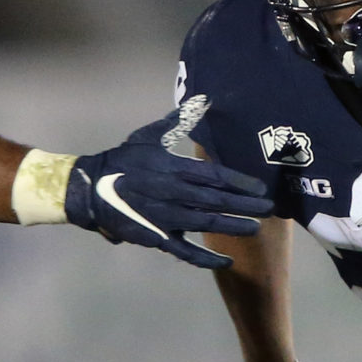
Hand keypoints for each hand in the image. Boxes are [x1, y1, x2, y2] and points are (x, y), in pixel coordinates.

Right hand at [67, 116, 272, 268]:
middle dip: (245, 205)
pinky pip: (184, 252)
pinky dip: (205, 259)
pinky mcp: (157, 238)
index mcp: (174, 169)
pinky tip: (225, 262)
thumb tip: (200, 100)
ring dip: (232, 227)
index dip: (240, 182)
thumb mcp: (150, 135)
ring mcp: (166, 218)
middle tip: (270, 208)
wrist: (92, 189)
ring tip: (254, 228)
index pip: (214, 176)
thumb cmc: (124, 160)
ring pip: (206, 225)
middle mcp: (174, 194)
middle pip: (216, 201)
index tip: (261, 187)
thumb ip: (178, 120)